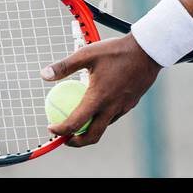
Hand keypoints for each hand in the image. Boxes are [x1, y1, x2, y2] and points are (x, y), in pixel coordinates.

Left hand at [40, 34, 160, 146]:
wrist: (148, 49)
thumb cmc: (116, 50)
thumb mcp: (87, 54)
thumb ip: (65, 66)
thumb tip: (44, 75)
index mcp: (98, 98)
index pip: (75, 123)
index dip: (60, 130)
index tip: (51, 127)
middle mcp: (111, 107)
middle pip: (92, 136)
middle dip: (76, 142)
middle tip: (65, 137)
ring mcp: (124, 107)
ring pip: (105, 126)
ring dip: (91, 129)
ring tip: (81, 120)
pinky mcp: (132, 103)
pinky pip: (115, 115)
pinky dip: (104, 116)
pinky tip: (100, 103)